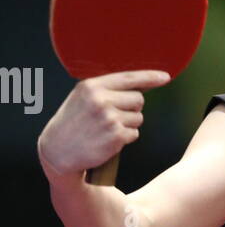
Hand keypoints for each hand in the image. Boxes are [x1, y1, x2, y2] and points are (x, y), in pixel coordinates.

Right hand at [37, 69, 169, 179]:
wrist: (58, 150)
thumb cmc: (73, 122)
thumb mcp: (83, 97)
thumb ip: (107, 89)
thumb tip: (142, 84)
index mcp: (92, 86)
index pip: (129, 77)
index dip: (150, 77)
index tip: (165, 77)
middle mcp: (101, 100)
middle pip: (138, 99)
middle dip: (132, 108)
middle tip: (114, 116)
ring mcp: (109, 118)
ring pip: (138, 117)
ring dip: (129, 124)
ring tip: (107, 129)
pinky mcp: (116, 136)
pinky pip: (134, 133)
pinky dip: (125, 138)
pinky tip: (108, 139)